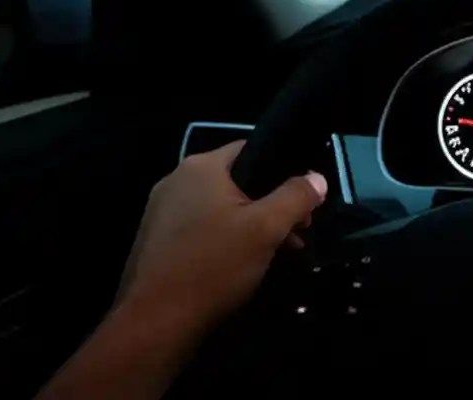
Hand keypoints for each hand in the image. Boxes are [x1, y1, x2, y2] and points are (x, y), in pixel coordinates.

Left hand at [116, 140, 328, 328]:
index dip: (284, 170)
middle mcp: (175, 181)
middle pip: (237, 182)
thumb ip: (295, 197)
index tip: (304, 202)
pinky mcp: (156, 241)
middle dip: (271, 205)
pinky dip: (224, 240)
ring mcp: (161, 212)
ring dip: (250, 226)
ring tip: (274, 253)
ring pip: (219, 208)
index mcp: (201, 168)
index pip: (250, 150)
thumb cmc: (213, 266)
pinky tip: (239, 266)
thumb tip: (317, 177)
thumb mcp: (266, 229)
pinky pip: (200, 228)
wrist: (155, 322)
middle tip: (296, 234)